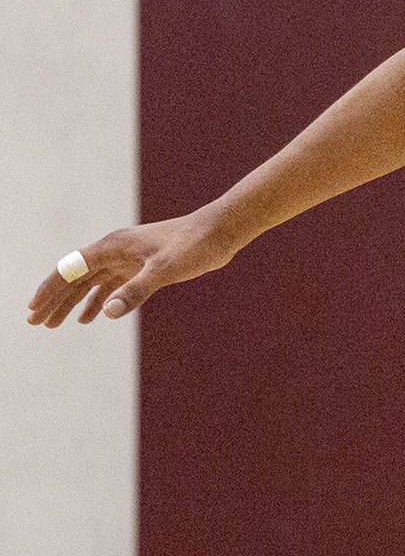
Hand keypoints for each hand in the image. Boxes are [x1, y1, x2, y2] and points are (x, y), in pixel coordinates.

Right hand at [26, 209, 245, 326]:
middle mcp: (115, 251)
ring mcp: (129, 258)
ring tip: (54, 324)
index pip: (70, 269)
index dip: (50, 289)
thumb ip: (137, 290)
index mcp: (113, 246)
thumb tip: (107, 313)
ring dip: (72, 303)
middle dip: (55, 300)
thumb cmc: (194, 245)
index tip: (33, 309)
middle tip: (36, 323)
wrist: (221, 232)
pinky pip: (112, 286)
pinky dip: (99, 301)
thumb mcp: (165, 269)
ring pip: (92, 283)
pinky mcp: (143, 266)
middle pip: (76, 277)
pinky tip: (90, 317)